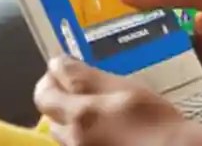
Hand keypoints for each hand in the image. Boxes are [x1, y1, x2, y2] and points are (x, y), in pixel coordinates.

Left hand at [35, 56, 185, 145]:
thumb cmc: (156, 119)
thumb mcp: (126, 87)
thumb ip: (88, 76)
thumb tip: (59, 63)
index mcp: (81, 113)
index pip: (46, 90)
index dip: (53, 73)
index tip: (63, 64)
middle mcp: (73, 136)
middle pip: (49, 112)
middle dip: (58, 95)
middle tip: (78, 85)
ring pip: (62, 130)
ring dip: (69, 116)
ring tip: (94, 110)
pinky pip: (76, 142)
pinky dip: (83, 132)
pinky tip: (105, 129)